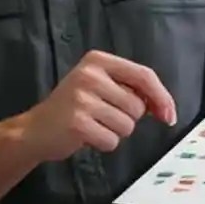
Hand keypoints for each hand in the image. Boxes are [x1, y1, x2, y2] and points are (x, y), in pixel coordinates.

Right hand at [20, 50, 176, 162]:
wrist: (35, 129)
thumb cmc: (73, 108)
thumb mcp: (100, 86)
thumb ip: (130, 89)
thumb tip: (164, 109)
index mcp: (98, 60)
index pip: (144, 75)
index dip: (161, 97)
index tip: (169, 115)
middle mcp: (90, 75)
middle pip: (137, 106)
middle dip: (127, 118)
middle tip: (102, 116)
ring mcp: (82, 98)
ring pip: (127, 126)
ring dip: (115, 132)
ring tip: (93, 124)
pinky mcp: (78, 123)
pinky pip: (111, 141)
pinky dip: (103, 143)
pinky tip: (86, 135)